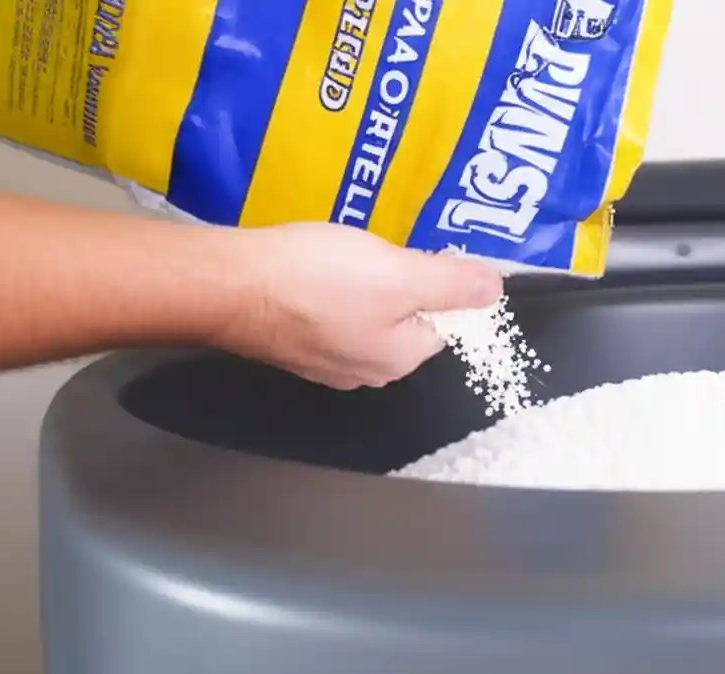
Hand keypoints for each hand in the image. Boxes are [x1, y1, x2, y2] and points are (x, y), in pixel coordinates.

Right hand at [213, 222, 502, 389]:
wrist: (230, 285)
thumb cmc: (318, 279)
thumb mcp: (401, 274)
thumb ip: (451, 284)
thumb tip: (495, 290)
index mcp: (399, 360)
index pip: (444, 324)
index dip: (438, 284)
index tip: (417, 254)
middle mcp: (365, 372)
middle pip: (404, 321)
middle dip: (397, 284)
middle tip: (376, 250)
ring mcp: (323, 363)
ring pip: (364, 316)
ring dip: (361, 284)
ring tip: (344, 254)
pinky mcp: (291, 345)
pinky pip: (327, 314)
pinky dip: (326, 290)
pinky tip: (314, 267)